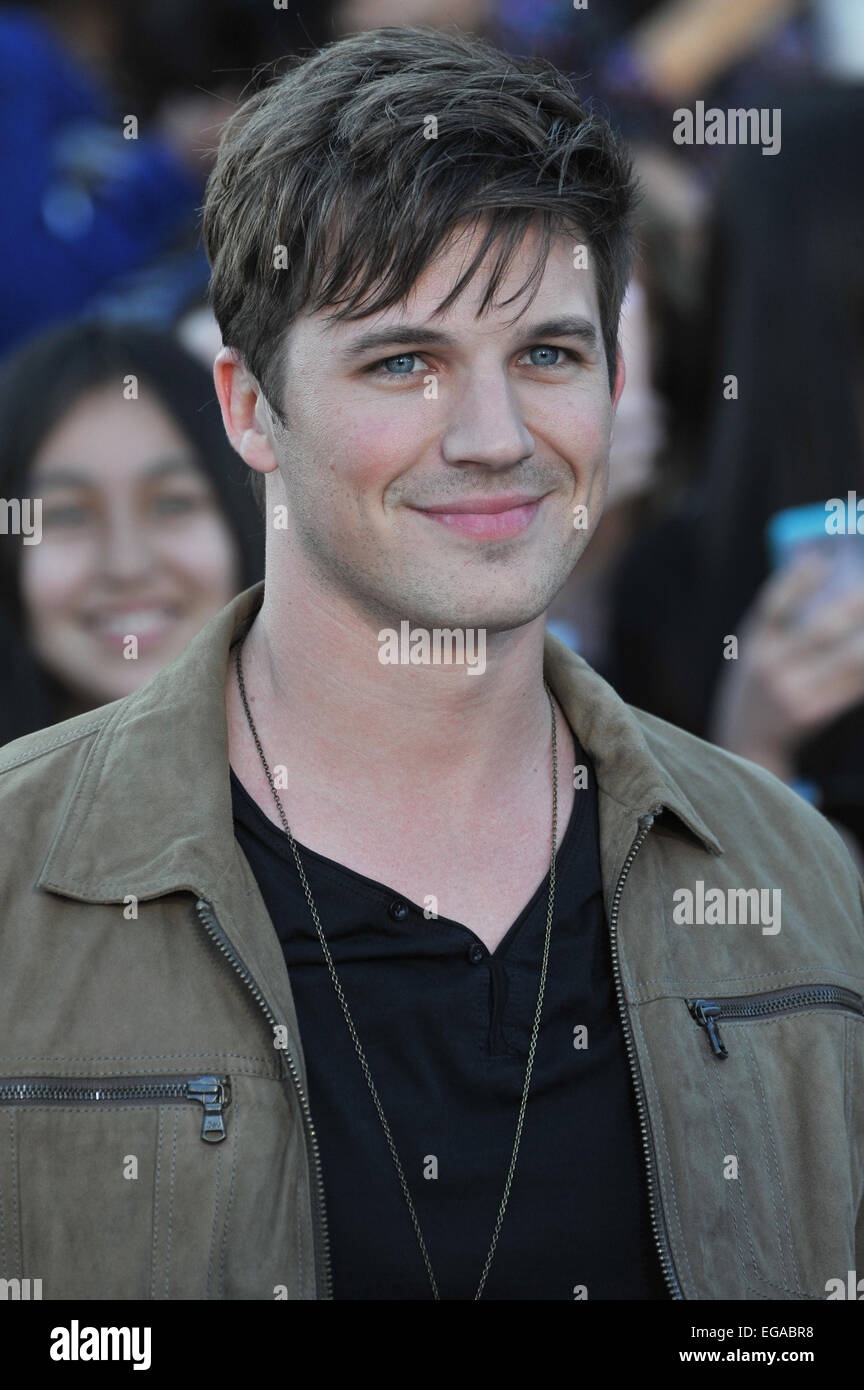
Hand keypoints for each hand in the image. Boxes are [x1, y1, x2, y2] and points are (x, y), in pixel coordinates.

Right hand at [708, 555, 863, 780]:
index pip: (774, 604)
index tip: (823, 559)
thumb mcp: (753, 653)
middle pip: (821, 629)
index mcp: (754, 647)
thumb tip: (820, 576)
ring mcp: (794, 693)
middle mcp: (771, 668)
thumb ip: (779, 623)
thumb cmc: (757, 690)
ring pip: (849, 658)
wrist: (747, 747)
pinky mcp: (815, 713)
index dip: (799, 579)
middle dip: (855, 605)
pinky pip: (857, 685)